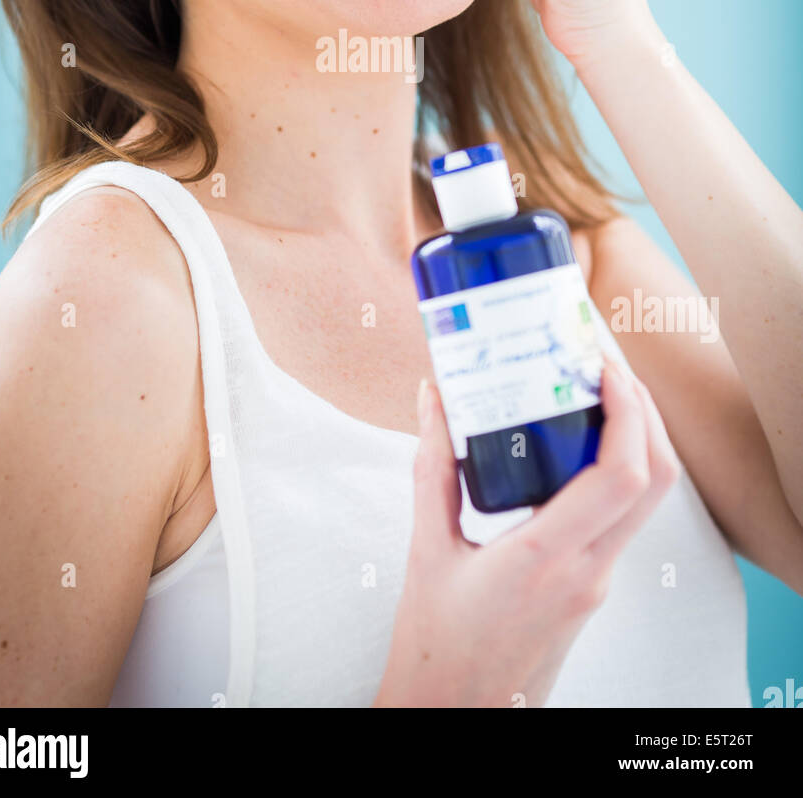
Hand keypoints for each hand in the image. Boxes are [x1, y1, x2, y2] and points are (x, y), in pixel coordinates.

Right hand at [373, 358, 679, 707]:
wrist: (455, 715)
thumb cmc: (435, 642)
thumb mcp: (425, 549)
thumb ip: (432, 466)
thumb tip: (433, 397)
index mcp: (545, 558)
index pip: (621, 478)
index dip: (629, 413)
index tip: (605, 368)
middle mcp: (586, 572)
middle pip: (656, 482)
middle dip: (645, 412)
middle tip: (608, 366)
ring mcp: (596, 584)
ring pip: (647, 502)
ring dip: (639, 439)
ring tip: (598, 392)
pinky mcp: (592, 588)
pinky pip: (622, 520)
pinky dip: (617, 471)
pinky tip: (579, 445)